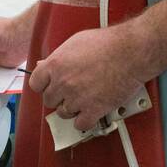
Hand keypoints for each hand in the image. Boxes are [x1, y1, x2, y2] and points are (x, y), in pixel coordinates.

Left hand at [28, 26, 146, 131]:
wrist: (131, 52)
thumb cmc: (107, 43)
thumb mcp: (75, 42)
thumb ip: (58, 56)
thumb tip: (46, 64)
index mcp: (55, 65)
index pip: (35, 84)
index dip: (44, 85)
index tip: (50, 86)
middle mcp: (63, 83)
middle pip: (49, 100)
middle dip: (59, 97)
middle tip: (71, 91)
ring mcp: (77, 98)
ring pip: (64, 113)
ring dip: (73, 109)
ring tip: (84, 99)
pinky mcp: (93, 110)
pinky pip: (80, 124)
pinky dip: (85, 121)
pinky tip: (91, 112)